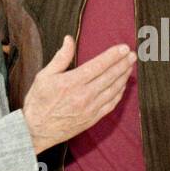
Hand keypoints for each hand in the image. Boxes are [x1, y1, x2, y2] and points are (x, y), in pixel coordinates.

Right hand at [21, 36, 134, 153]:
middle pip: (110, 76)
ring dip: (123, 77)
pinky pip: (111, 104)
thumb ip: (60, 57)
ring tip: (130, 67)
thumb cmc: (37, 102)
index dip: (113, 56)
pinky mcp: (92, 119)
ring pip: (113, 90)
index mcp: (72, 82)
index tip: (124, 48)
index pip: (99, 65)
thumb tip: (69, 39)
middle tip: (133, 55)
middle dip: (123, 64)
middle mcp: (84, 95)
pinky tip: (122, 86)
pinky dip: (119, 94)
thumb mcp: (44, 76)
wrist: (35, 131)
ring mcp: (90, 108)